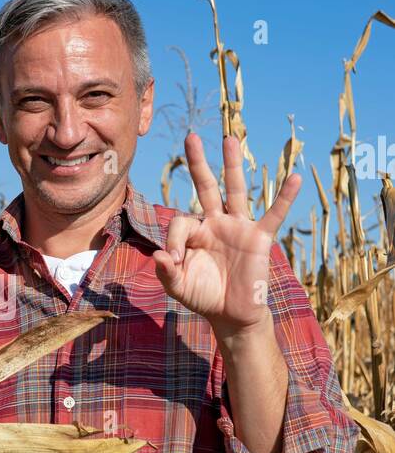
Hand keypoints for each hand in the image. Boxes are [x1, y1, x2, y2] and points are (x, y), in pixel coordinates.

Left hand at [151, 132, 300, 340]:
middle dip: (198, 163)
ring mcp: (238, 227)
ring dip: (232, 164)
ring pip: (235, 190)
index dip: (174, 241)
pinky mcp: (259, 238)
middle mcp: (216, 223)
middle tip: (190, 137)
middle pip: (206, 186)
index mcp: (195, 233)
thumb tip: (159, 255)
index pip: (180, 222)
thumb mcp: (178, 287)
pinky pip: (273, 215)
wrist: (232, 315)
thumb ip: (166, 273)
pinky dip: (284, 198)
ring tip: (230, 138)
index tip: (174, 261)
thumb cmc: (203, 298)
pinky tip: (293, 178)